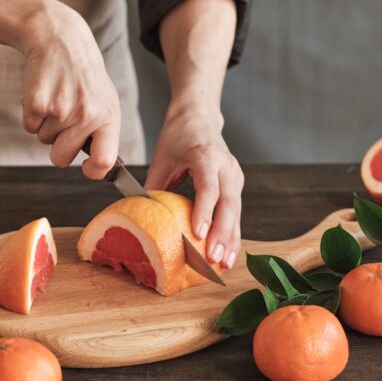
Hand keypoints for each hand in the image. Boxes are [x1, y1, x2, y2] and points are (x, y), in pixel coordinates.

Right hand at [19, 0, 119, 179]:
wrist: (59, 38)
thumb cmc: (83, 76)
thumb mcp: (105, 101)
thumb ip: (104, 133)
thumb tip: (102, 168)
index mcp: (109, 117)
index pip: (105, 161)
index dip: (93, 171)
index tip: (86, 168)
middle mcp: (87, 115)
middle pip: (61, 158)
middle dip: (58, 145)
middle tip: (64, 119)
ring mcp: (61, 109)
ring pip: (44, 141)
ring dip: (46, 124)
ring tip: (56, 97)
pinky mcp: (37, 103)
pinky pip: (29, 127)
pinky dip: (31, 115)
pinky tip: (42, 93)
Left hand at [145, 104, 243, 268]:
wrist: (199, 116)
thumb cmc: (178, 135)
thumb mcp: (161, 158)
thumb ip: (155, 187)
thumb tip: (144, 219)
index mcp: (206, 156)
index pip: (209, 188)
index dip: (204, 212)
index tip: (198, 234)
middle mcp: (226, 166)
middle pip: (229, 204)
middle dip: (222, 234)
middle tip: (213, 259)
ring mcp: (235, 176)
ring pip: (237, 212)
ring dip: (231, 239)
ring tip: (223, 264)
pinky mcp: (236, 185)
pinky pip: (236, 213)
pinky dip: (232, 234)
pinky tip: (228, 254)